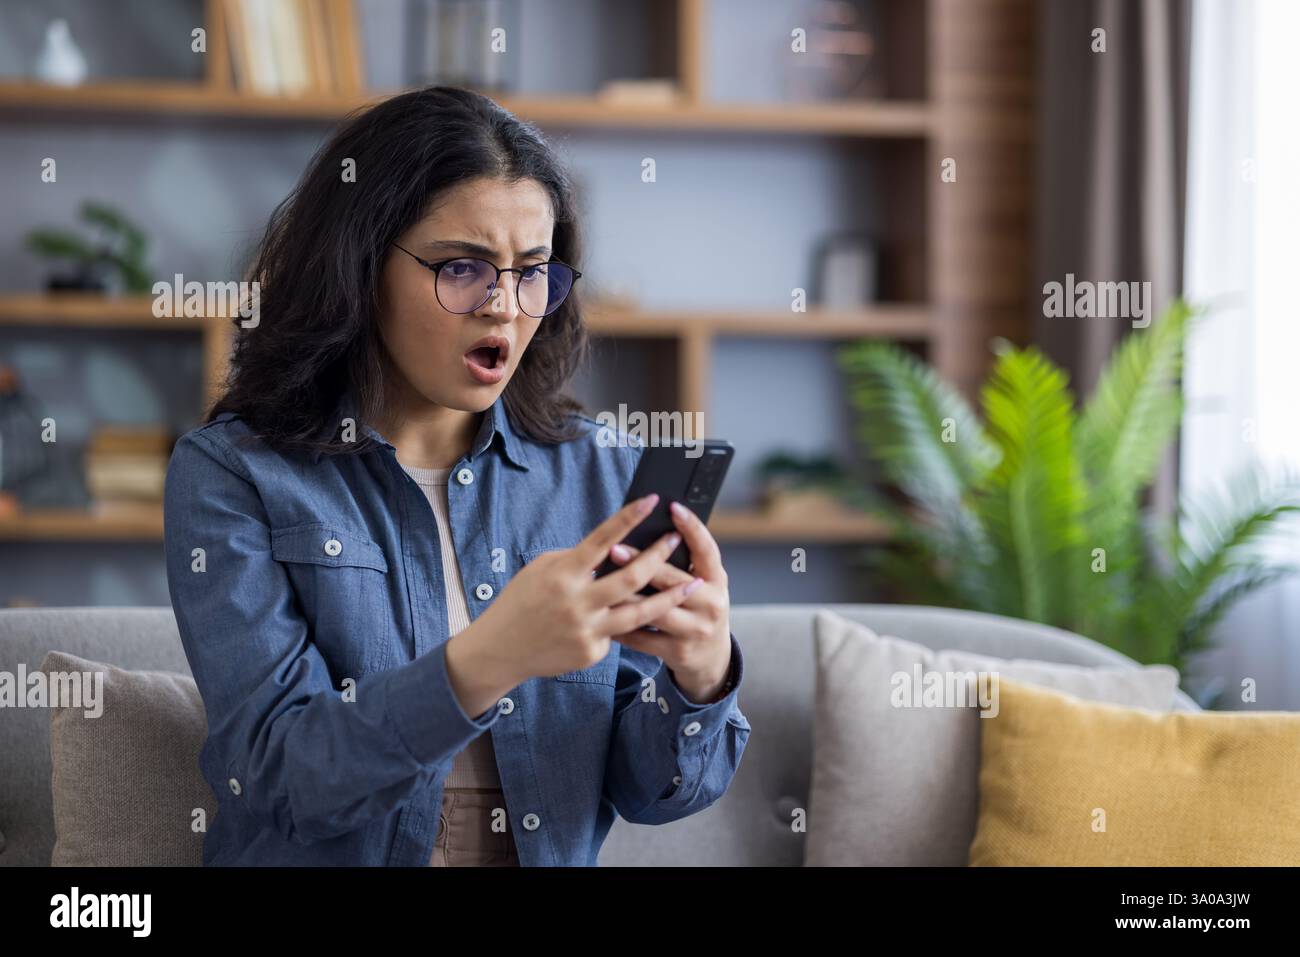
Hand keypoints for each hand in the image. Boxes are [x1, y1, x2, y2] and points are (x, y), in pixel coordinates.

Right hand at [446, 494, 698, 716]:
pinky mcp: (592, 651)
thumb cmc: (522, 600)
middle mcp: (577, 601)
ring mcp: (587, 629)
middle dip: (658, 556)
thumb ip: (577, 561)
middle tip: (675, 540)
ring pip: (640, 613)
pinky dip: (623, 622)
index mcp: (563, 573)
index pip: (603, 539)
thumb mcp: (542, 569)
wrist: (501, 649)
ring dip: (669, 597)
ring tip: (692, 584)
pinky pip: (618, 633)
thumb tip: (612, 549)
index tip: (652, 500)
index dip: (629, 517)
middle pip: (631, 578)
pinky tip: (632, 618)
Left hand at [603, 500, 732, 703]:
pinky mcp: (678, 652)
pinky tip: (601, 613)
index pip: (707, 549)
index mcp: (717, 579)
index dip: (692, 527)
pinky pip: (642, 637)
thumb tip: (648, 531)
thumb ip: (683, 564)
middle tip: (615, 548)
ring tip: (601, 582)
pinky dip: (620, 625)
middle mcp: (711, 603)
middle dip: (643, 562)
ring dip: (626, 596)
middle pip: (674, 580)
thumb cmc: (698, 609)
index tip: (673, 507)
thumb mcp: (702, 584)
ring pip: (655, 610)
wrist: (711, 658)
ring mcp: (695, 630)